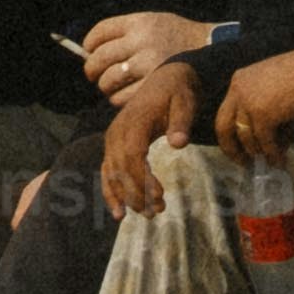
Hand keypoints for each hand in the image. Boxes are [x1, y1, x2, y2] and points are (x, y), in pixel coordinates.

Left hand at [77, 2, 217, 107]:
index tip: (90, 52)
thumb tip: (89, 53)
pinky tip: (128, 95)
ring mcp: (149, 63)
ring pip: (108, 81)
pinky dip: (119, 100)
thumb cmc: (177, 38)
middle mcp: (143, 41)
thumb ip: (126, 34)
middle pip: (98, 59)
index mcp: (140, 22)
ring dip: (106, 87)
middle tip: (97, 75)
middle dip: (92, 70)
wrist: (213, 51)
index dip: (88, 45)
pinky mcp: (155, 85)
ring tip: (114, 86)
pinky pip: (122, 98)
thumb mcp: (154, 23)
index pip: (99, 33)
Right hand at [96, 76, 186, 216]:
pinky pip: (107, 171)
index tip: (159, 196)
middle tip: (157, 211)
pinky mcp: (114, 145)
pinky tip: (119, 212)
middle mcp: (117, 132)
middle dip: (137, 193)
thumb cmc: (179, 92)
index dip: (142, 179)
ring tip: (146, 214)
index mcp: (134, 122)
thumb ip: (182, 122)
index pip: (132, 156)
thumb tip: (179, 143)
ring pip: (111, 174)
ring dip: (125, 197)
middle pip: (120, 169)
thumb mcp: (186, 103)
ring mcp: (112, 139)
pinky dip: (111, 191)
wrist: (168, 79)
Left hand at [215, 52, 293, 158]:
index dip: (232, 133)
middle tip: (243, 162)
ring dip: (258, 152)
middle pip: (223, 126)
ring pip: (245, 137)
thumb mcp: (276, 90)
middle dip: (231, 148)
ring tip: (270, 162)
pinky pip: (264, 140)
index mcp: (239, 81)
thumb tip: (271, 143)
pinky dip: (272, 152)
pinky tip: (279, 159)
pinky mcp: (262, 115)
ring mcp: (248, 103)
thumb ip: (267, 112)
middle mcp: (238, 91)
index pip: (227, 112)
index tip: (239, 147)